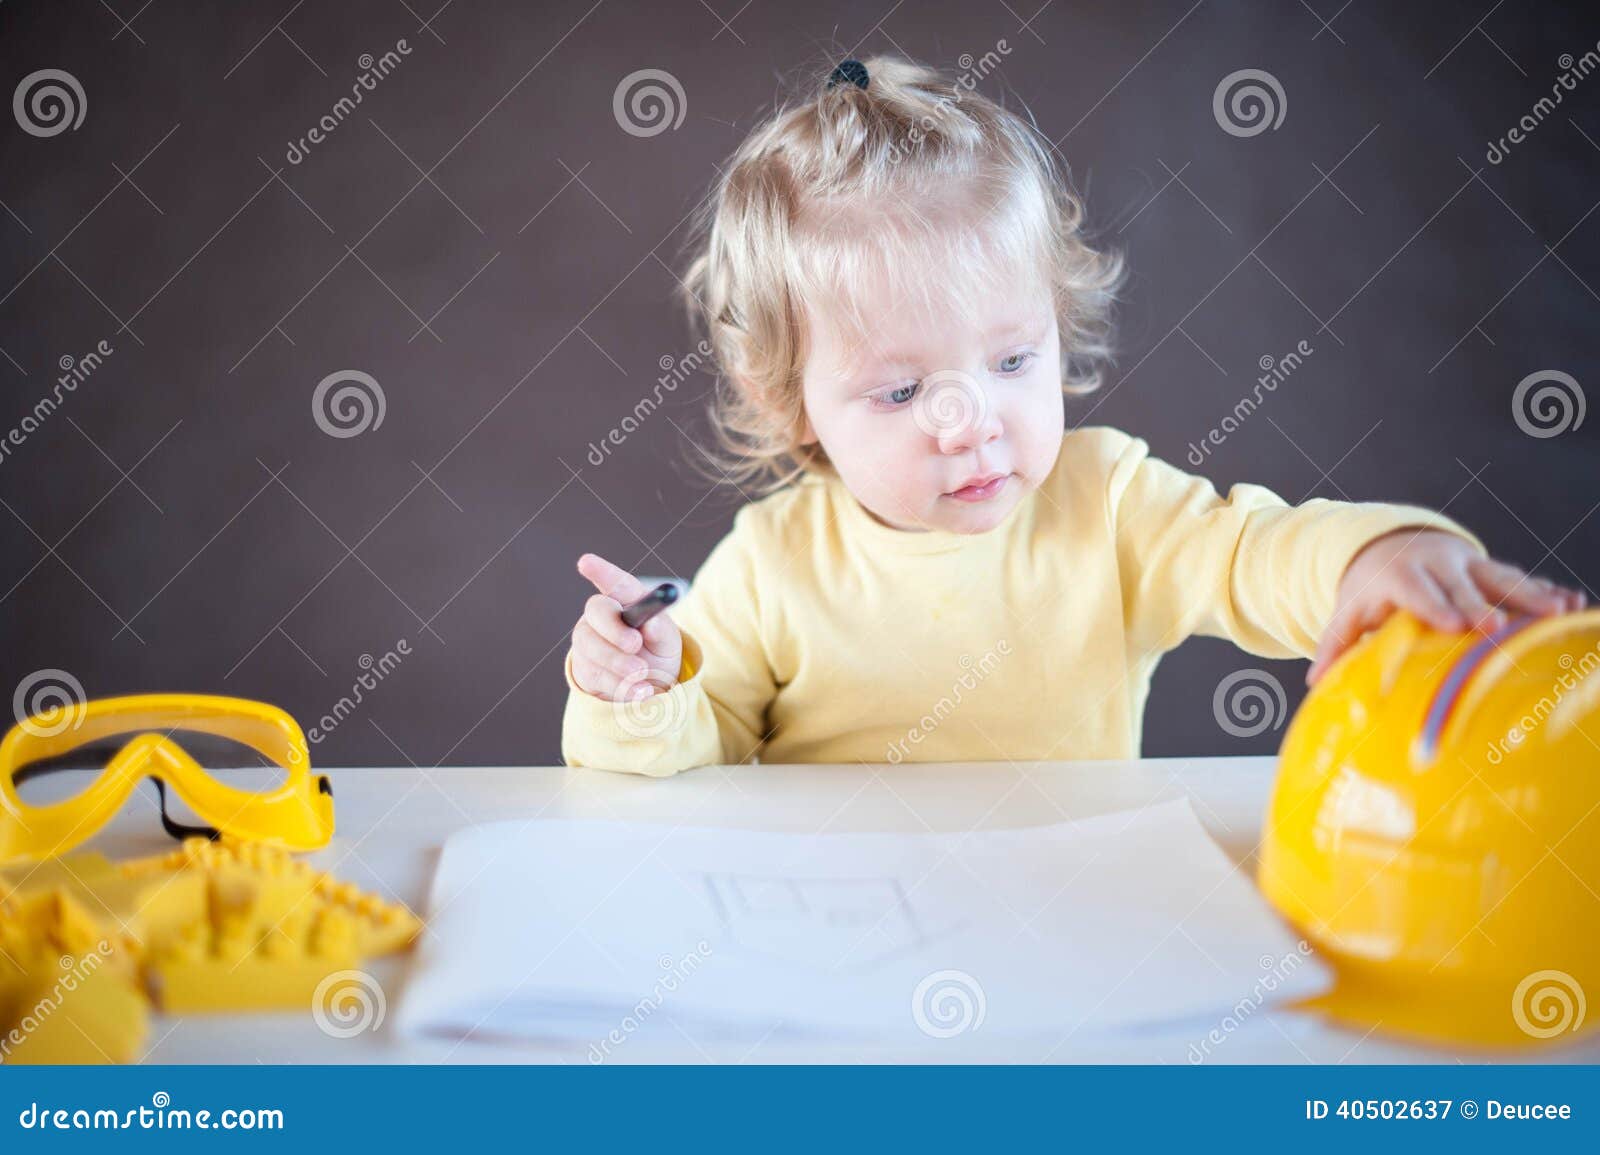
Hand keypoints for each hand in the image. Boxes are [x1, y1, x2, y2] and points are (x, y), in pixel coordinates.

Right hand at [569, 553, 682, 701]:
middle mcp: (604, 616)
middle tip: (635, 645)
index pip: (616, 584)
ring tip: (643, 675)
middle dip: (614, 628)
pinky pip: (596, 673)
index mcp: (628, 602)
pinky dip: (620, 685)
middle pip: (596, 610)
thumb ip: (662, 632)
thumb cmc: (657, 654)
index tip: (586, 562)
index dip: (601, 572)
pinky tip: (639, 690)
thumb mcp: (668, 644)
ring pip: (592, 645)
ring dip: (620, 663)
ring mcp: (589, 640)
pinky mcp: (583, 666)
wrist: (646, 687)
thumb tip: (651, 622)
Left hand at [1306, 529, 1587, 685]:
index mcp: (1401, 577)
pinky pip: (1521, 580)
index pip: (1418, 593)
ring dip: (1531, 595)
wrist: (1392, 543)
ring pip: (1501, 580)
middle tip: (1502, 628)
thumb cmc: (1371, 589)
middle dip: (1484, 607)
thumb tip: (1314, 682)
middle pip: (1463, 588)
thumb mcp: (1349, 611)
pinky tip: (1573, 605)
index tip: (1456, 625)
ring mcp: (1469, 567)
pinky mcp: (1490, 572)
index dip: (1437, 608)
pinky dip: (1546, 592)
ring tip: (1559, 609)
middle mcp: (1439, 567)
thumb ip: (1334, 645)